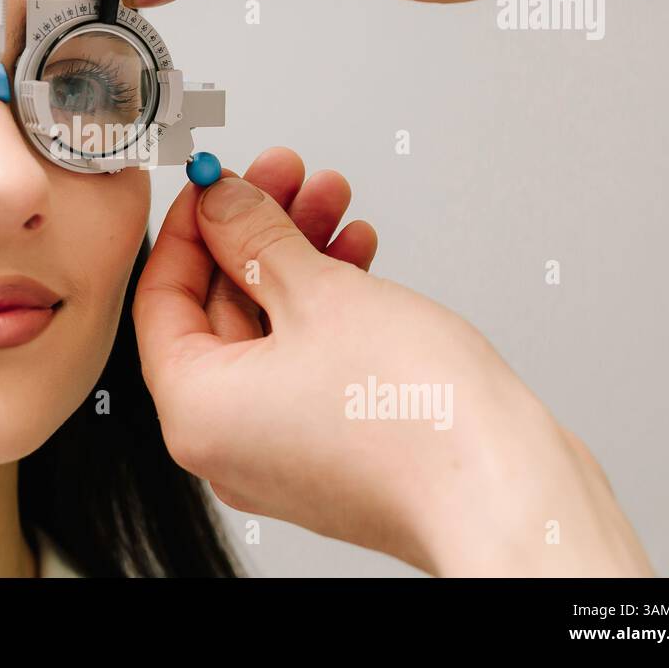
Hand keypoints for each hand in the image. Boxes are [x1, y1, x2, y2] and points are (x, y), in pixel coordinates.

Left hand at [134, 146, 653, 574]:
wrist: (506, 494)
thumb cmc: (415, 420)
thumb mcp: (318, 293)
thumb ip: (255, 237)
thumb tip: (220, 200)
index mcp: (195, 411)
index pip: (161, 297)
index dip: (190, 226)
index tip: (216, 180)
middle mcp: (226, 441)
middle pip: (219, 308)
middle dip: (257, 230)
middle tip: (284, 174)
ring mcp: (279, 449)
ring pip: (270, 330)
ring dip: (298, 257)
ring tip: (332, 198)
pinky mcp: (329, 448)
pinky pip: (305, 361)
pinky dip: (325, 305)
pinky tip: (356, 252)